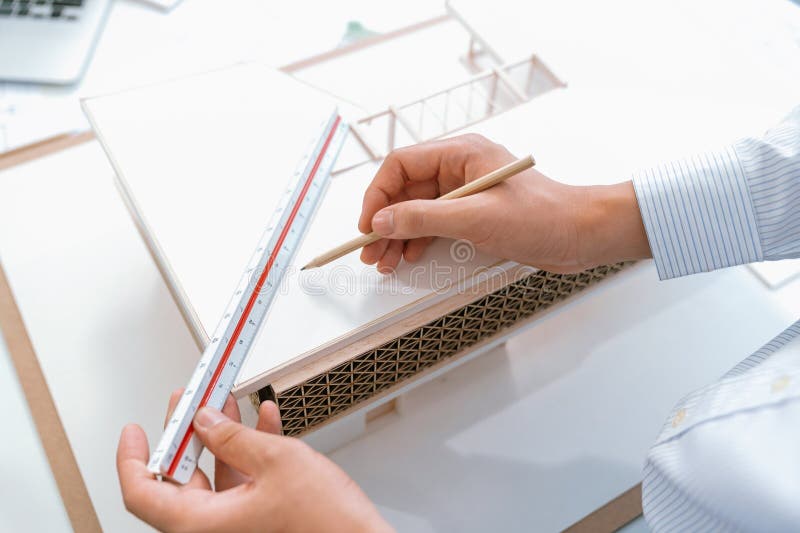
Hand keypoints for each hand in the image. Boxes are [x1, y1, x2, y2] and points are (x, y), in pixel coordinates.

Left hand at [117, 391, 391, 532]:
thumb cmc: (324, 523)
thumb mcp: (276, 462)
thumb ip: (234, 438)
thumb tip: (206, 422)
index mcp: (202, 525)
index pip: (142, 493)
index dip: (132, 457)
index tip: (136, 430)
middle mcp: (212, 530)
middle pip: (179, 478)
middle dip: (186, 434)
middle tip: (188, 403)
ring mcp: (236, 525)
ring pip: (213, 475)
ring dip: (221, 436)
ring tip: (226, 402)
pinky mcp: (258, 519)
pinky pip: (241, 482)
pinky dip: (248, 451)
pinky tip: (262, 421)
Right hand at [358, 134, 649, 272]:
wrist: (582, 234)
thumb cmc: (542, 216)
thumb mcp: (476, 218)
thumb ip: (424, 217)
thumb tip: (382, 220)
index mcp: (460, 153)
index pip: (401, 165)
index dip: (378, 194)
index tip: (368, 224)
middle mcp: (459, 168)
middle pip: (405, 190)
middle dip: (385, 220)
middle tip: (370, 250)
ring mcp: (465, 192)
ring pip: (417, 209)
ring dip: (398, 234)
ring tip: (385, 261)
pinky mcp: (474, 213)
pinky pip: (434, 222)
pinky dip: (418, 239)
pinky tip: (409, 256)